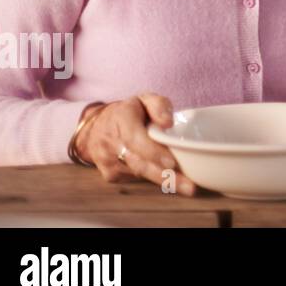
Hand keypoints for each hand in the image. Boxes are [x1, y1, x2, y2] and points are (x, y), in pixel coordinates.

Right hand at [74, 94, 195, 195]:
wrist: (96, 127)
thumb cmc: (129, 112)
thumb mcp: (144, 99)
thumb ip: (159, 105)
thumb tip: (168, 123)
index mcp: (120, 120)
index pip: (135, 139)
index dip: (153, 152)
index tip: (172, 162)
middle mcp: (111, 142)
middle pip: (139, 163)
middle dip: (165, 176)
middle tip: (189, 186)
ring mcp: (107, 161)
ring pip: (139, 174)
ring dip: (163, 180)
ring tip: (186, 185)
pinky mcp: (110, 175)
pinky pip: (135, 178)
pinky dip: (153, 177)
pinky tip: (168, 177)